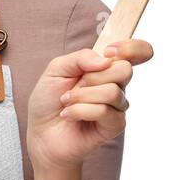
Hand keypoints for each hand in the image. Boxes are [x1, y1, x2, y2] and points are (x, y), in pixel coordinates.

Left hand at [25, 38, 154, 172]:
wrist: (40, 132)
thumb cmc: (49, 100)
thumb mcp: (57, 69)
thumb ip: (80, 57)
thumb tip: (105, 60)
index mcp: (106, 68)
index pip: (138, 52)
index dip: (131, 47)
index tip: (109, 51)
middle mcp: (116, 85)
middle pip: (125, 69)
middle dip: (93, 76)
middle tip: (76, 86)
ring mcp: (117, 107)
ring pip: (112, 92)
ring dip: (82, 96)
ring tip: (66, 103)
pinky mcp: (114, 126)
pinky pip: (104, 111)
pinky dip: (80, 111)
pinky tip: (68, 116)